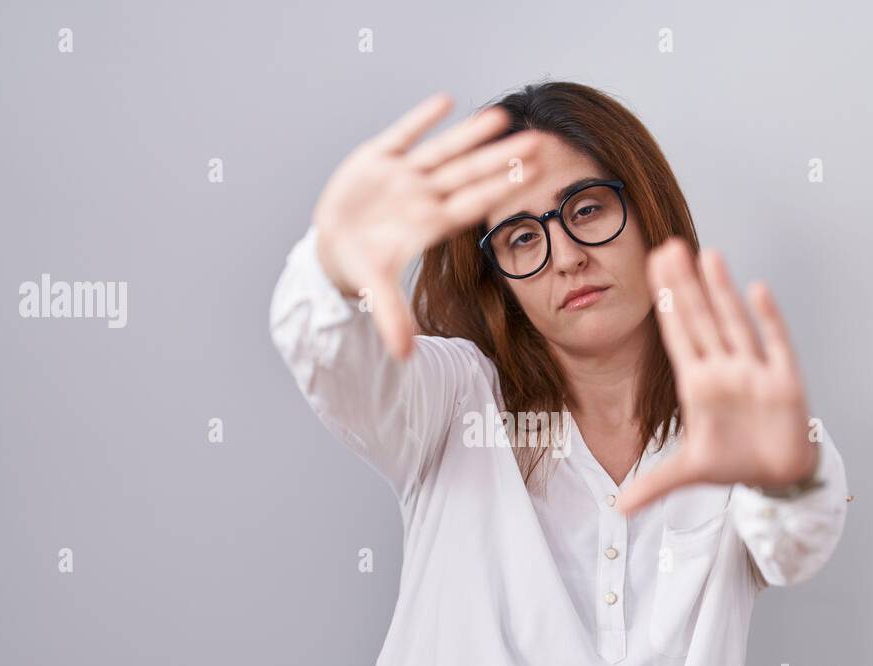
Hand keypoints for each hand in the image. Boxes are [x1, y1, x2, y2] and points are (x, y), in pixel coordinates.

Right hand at [312, 92, 542, 359]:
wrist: (335, 248)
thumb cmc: (364, 268)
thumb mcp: (377, 293)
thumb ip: (392, 318)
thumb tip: (404, 357)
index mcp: (429, 225)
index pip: (472, 205)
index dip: (500, 191)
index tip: (531, 180)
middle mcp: (423, 196)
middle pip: (468, 174)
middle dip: (500, 159)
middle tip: (537, 142)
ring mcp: (402, 176)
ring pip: (443, 150)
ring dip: (469, 134)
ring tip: (501, 115)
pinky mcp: (376, 159)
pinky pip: (402, 135)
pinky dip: (420, 119)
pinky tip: (445, 100)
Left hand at [615, 238, 819, 515]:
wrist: (779, 476)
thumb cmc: (735, 462)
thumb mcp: (689, 474)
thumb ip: (654, 485)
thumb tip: (617, 507)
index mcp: (698, 385)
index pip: (677, 336)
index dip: (665, 303)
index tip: (651, 268)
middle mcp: (724, 371)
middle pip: (701, 319)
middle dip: (684, 285)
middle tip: (667, 245)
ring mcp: (754, 372)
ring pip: (734, 323)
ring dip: (721, 291)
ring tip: (705, 255)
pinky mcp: (785, 382)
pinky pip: (776, 344)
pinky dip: (768, 319)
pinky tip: (756, 289)